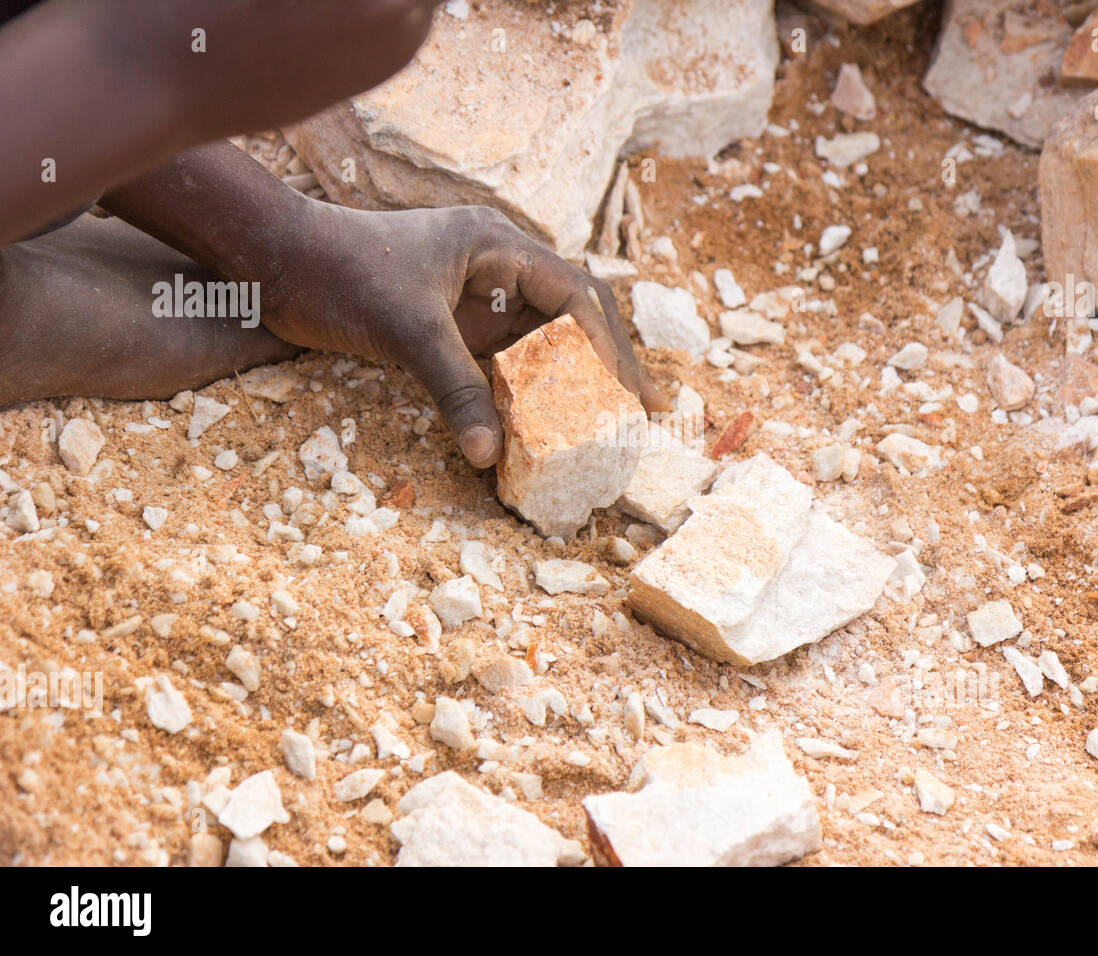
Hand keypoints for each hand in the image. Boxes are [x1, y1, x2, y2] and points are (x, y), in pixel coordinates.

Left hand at [264, 204, 666, 466]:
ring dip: (569, 383)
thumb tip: (492, 456)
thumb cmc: (339, 274)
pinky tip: (539, 427)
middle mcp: (496, 268)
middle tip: (642, 413)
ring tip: (605, 428)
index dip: (610, 346)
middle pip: (570, 318)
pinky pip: (500, 361)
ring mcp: (473, 297)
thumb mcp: (407, 331)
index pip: (574, 295)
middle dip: (607, 365)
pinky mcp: (449, 324)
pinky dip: (522, 394)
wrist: (271, 261)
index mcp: (498, 247)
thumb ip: (455, 389)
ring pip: (538, 342)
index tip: (631, 393)